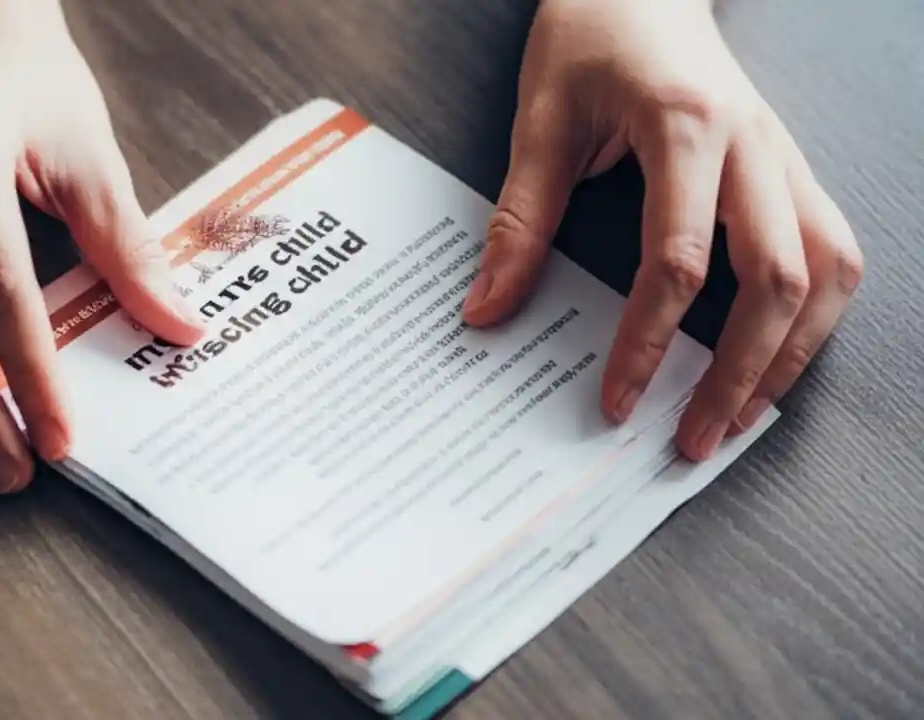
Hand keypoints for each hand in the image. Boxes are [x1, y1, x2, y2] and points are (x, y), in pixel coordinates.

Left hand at [461, 0, 863, 460]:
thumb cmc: (591, 37)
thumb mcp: (540, 121)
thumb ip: (519, 220)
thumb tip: (487, 312)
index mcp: (684, 127)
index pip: (678, 261)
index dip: (648, 342)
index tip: (619, 400)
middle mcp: (752, 145)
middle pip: (777, 280)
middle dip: (738, 373)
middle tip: (694, 439)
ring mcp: (784, 155)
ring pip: (827, 269)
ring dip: (792, 353)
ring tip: (744, 416)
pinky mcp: (792, 167)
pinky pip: (831, 248)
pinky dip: (813, 314)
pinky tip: (776, 354)